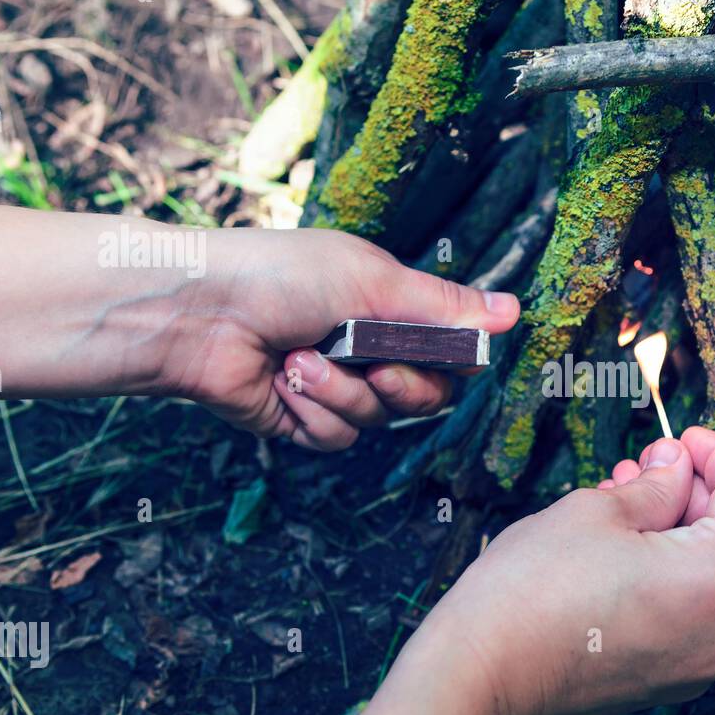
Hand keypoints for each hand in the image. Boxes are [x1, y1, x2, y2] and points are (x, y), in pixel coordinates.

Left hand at [0, 203, 517, 451]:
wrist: (201, 312)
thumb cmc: (282, 276)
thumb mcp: (374, 281)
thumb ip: (444, 307)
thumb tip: (513, 311)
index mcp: (389, 311)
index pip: (450, 354)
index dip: (451, 363)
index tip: (440, 355)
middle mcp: (367, 351)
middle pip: (425, 397)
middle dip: (400, 385)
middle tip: (374, 364)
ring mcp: (335, 388)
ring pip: (378, 421)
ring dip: (342, 393)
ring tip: (301, 360)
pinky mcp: (302, 421)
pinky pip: (337, 437)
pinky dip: (313, 412)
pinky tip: (283, 382)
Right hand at [279, 426, 714, 714]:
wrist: (478, 678)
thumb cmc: (530, 592)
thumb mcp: (598, 509)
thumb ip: (657, 483)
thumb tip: (680, 467)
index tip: (685, 438)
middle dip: (688, 494)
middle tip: (638, 468)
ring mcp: (696, 666)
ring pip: (704, 577)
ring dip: (670, 532)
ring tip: (616, 505)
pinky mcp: (666, 683)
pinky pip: (683, 614)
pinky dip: (662, 576)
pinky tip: (615, 551)